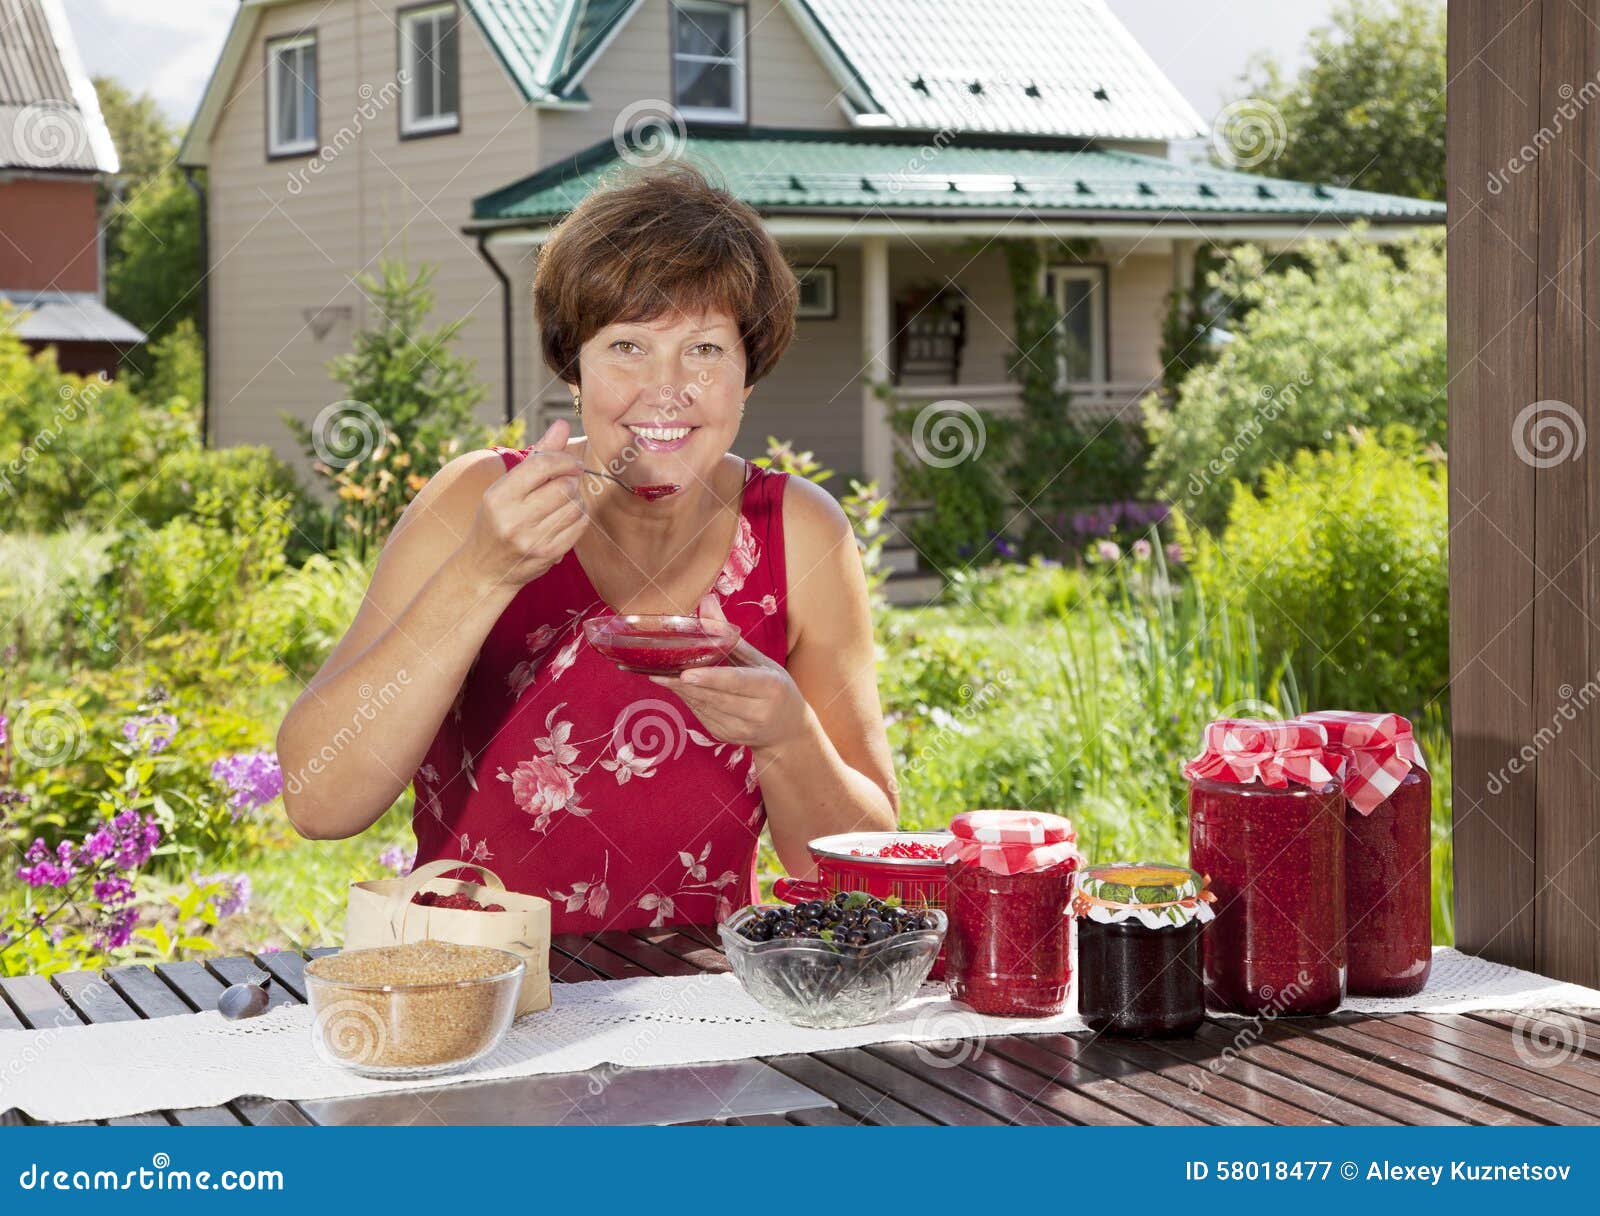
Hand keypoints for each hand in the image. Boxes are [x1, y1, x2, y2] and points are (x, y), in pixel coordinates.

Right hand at [458, 418, 588, 590]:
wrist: (485, 569)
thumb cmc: (497, 519)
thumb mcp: (507, 486)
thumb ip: (538, 455)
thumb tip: (562, 424)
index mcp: (498, 496)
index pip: (541, 466)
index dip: (564, 459)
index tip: (572, 462)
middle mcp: (513, 519)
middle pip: (564, 487)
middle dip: (570, 481)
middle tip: (565, 483)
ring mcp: (532, 540)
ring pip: (575, 506)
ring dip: (575, 499)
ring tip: (563, 501)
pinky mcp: (549, 555)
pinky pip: (579, 526)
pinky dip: (579, 517)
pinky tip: (566, 517)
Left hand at [650, 594, 809, 751]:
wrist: (788, 730)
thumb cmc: (775, 687)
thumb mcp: (761, 660)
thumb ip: (730, 635)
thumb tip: (707, 602)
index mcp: (770, 688)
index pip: (736, 682)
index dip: (710, 678)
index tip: (684, 674)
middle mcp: (758, 713)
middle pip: (714, 697)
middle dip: (684, 684)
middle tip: (656, 671)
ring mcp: (741, 730)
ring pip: (704, 708)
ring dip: (681, 691)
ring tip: (660, 675)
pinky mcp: (727, 738)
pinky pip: (702, 716)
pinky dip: (689, 700)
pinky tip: (679, 688)